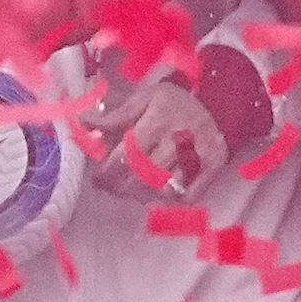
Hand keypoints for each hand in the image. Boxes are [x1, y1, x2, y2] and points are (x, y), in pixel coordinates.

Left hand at [86, 70, 221, 201]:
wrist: (217, 102)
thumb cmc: (171, 103)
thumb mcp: (143, 99)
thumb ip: (115, 116)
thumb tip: (83, 124)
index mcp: (161, 114)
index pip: (129, 152)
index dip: (109, 171)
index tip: (99, 179)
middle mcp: (183, 133)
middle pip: (145, 174)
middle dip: (122, 186)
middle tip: (112, 187)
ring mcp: (202, 150)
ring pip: (165, 188)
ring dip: (143, 196)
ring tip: (133, 191)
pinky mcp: (216, 164)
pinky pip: (190, 195)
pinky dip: (171, 202)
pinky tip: (157, 198)